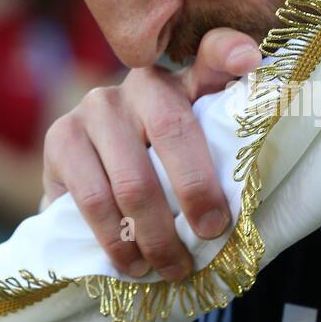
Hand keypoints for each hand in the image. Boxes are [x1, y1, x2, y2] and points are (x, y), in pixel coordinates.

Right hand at [42, 29, 261, 279]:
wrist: (95, 186)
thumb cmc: (166, 175)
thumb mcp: (201, 161)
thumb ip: (226, 159)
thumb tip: (260, 198)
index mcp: (187, 83)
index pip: (211, 56)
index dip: (228, 54)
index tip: (249, 60)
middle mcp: (142, 84)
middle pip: (172, 132)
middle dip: (196, 192)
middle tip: (210, 236)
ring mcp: (96, 107)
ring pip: (131, 179)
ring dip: (156, 235)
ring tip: (173, 268)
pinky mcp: (60, 137)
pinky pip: (92, 198)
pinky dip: (117, 240)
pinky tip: (132, 264)